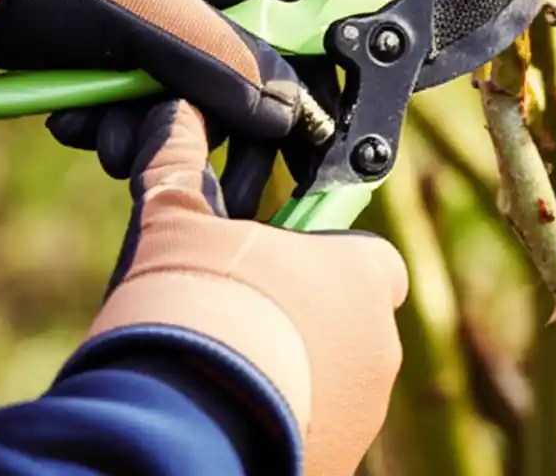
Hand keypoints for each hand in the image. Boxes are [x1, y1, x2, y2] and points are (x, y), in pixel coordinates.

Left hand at [0, 0, 317, 143]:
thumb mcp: (156, 24)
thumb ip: (233, 70)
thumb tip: (292, 115)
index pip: (299, 15)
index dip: (311, 78)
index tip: (310, 137)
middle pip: (241, 68)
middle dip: (215, 127)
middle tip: (223, 189)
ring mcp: (147, 7)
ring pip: (182, 90)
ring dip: (150, 129)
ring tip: (109, 144)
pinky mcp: (104, 36)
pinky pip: (132, 91)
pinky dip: (110, 117)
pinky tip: (76, 121)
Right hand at [82, 99, 406, 474]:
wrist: (182, 424)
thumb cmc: (192, 308)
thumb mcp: (175, 224)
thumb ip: (179, 163)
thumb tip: (175, 114)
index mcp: (362, 273)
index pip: (368, 254)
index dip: (322, 255)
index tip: (275, 265)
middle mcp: (380, 343)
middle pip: (349, 319)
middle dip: (303, 319)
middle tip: (238, 320)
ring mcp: (365, 411)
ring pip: (335, 380)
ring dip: (293, 373)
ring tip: (224, 372)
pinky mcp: (339, 462)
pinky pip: (317, 431)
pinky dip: (284, 423)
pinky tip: (229, 415)